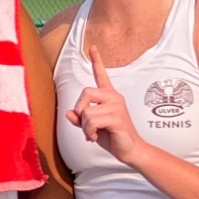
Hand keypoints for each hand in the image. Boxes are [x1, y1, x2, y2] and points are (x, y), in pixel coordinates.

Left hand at [62, 44, 143, 164]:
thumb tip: (68, 112)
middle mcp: (114, 97)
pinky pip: (92, 121)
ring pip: (86, 111)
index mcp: (109, 96)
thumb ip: (80, 119)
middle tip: (84, 124)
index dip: (97, 60)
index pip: (101, 74)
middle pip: (85, 92)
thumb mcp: (92, 127)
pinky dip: (89, 132)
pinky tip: (95, 137)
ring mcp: (117, 106)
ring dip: (85, 127)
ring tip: (92, 134)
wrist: (130, 150)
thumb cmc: (112, 137)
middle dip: (79, 110)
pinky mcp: (117, 117)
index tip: (92, 47)